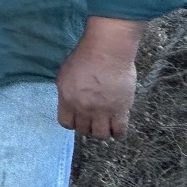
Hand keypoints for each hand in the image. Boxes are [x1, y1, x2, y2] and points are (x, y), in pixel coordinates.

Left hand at [57, 17, 142, 139]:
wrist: (106, 51)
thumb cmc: (85, 56)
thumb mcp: (65, 74)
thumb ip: (67, 92)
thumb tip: (70, 103)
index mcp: (67, 98)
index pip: (66, 123)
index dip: (73, 122)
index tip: (78, 118)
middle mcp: (82, 108)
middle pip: (83, 130)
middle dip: (87, 126)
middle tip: (93, 119)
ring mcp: (101, 111)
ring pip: (101, 135)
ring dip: (102, 131)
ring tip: (105, 123)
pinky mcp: (120, 110)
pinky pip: (119, 131)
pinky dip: (118, 132)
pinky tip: (118, 126)